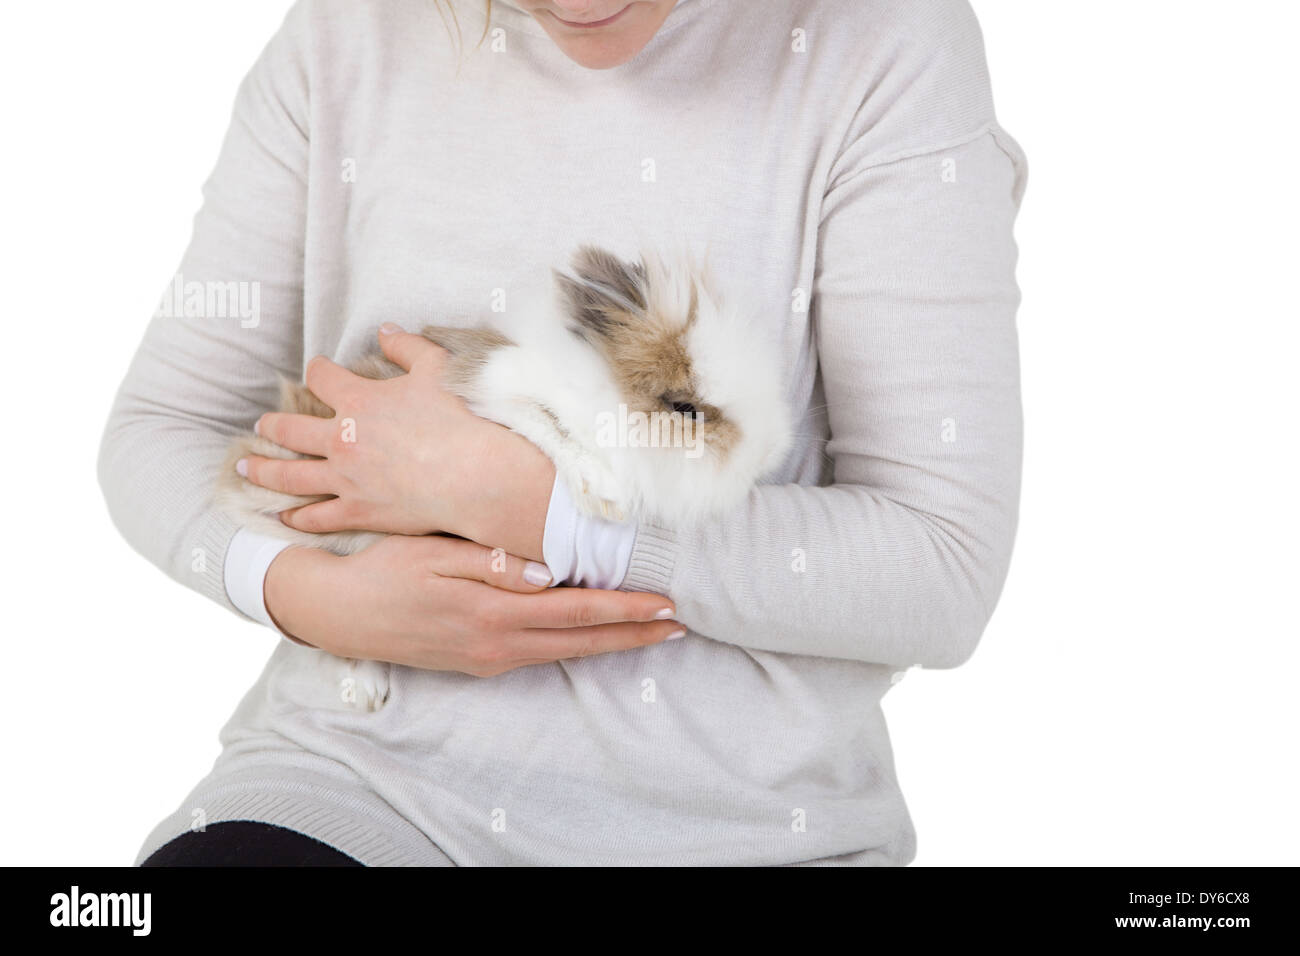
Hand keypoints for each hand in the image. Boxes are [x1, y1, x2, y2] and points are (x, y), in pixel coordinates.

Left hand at [241, 326, 554, 561]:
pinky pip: (316, 517)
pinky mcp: (358, 512)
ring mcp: (346, 479)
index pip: (320, 377)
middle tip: (261, 426)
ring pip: (290, 476)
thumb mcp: (437, 368)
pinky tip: (282, 516)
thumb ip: (407, 346)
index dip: (317, 370)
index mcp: (358, 400)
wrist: (475, 476)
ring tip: (246, 468)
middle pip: (289, 430)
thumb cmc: (460, 419)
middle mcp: (341, 439)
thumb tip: (386, 330)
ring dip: (263, 471)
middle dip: (272, 426)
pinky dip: (295, 517)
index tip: (317, 371)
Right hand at [264, 535, 683, 675]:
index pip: (575, 612)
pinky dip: (574, 645)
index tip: (665, 604)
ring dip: (610, 644)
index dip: (624, 610)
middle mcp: (496, 644)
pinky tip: (592, 636)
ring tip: (650, 632)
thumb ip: (493, 563)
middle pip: (581, 641)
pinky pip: (539, 654)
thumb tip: (546, 573)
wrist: (339, 613)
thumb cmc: (386, 570)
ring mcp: (488, 660)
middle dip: (633, 634)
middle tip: (678, 625)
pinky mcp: (478, 664)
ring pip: (563, 653)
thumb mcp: (436, 553)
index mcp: (492, 612)